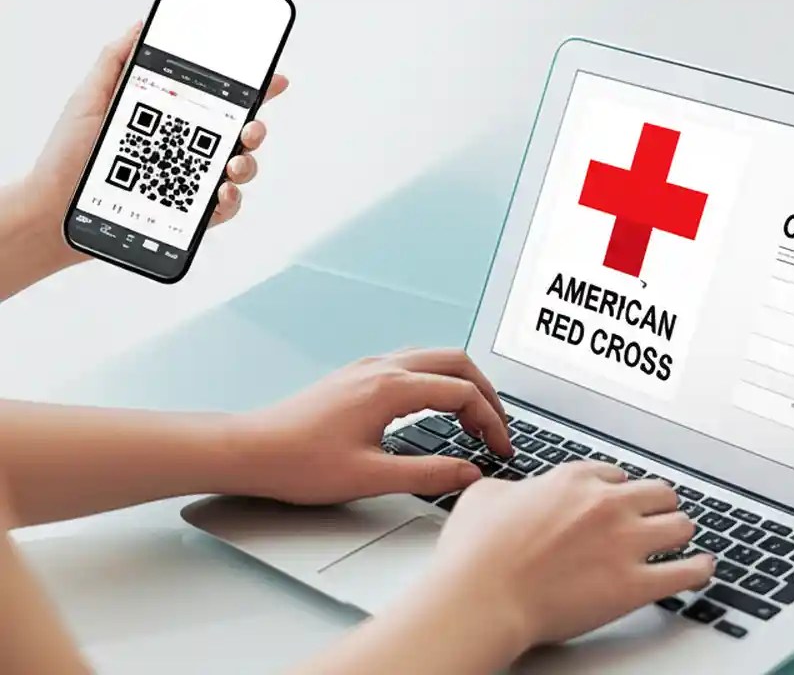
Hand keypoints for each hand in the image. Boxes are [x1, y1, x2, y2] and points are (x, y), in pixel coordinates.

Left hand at [25, 23, 288, 265]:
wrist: (56, 208)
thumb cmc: (69, 157)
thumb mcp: (91, 99)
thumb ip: (115, 61)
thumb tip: (141, 28)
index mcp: (173, 120)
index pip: (220, 102)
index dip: (251, 90)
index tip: (273, 80)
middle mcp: (188, 150)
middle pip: (240, 136)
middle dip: (257, 129)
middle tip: (251, 128)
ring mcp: (192, 182)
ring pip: (240, 170)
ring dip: (247, 165)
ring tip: (232, 165)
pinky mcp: (191, 216)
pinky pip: (225, 208)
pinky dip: (231, 200)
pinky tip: (221, 192)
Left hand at [231, 348, 510, 504]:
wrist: (249, 450)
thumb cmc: (299, 463)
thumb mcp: (370, 478)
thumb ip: (428, 474)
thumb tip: (469, 472)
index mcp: (390, 389)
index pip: (462, 392)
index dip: (491, 421)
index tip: (500, 448)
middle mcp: (382, 368)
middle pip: (456, 361)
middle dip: (486, 392)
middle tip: (498, 427)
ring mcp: (368, 368)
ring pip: (434, 358)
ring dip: (462, 383)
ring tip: (475, 419)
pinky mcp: (358, 376)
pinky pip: (413, 365)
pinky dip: (438, 382)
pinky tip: (437, 409)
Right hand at [429, 462, 713, 651]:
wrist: (481, 598)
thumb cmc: (475, 554)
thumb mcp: (484, 496)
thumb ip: (511, 488)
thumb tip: (514, 491)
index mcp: (574, 480)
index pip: (615, 475)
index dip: (619, 489)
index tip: (620, 500)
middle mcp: (606, 504)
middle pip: (657, 493)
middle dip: (658, 504)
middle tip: (658, 514)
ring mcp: (625, 543)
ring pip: (679, 525)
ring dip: (680, 531)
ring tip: (682, 539)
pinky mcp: (635, 585)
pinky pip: (686, 572)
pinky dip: (700, 570)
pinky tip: (703, 569)